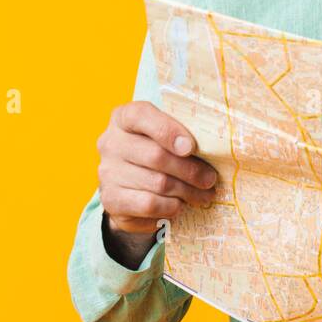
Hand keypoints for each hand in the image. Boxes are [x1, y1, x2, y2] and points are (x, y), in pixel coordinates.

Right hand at [94, 101, 218, 261]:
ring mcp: (108, 172)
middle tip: (210, 179)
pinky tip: (180, 205)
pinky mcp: (111, 200)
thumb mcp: (167, 136)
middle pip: (156, 155)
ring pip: (158, 183)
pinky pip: (149, 205)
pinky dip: (171, 207)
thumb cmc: (159, 153)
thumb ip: (184, 135)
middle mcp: (110, 143)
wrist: (132, 190)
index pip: (140, 115)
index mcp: (123, 118)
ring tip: (204, 195)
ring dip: (188, 191)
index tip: (191, 147)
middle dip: (191, 170)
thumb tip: (213, 151)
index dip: (169, 130)